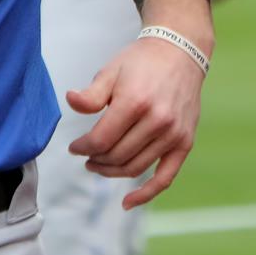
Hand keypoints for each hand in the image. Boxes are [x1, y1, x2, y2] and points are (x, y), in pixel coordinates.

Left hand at [65, 34, 204, 209]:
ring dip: (111, 171)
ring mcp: (173, 133)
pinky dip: (146, 193)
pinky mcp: (185, 142)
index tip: (75, 146)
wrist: (181, 51)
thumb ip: (90, 94)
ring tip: (99, 164)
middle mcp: (157, 120)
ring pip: (134, 167)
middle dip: (95, 158)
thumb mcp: (111, 71)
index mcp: (135, 102)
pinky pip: (165, 177)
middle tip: (87, 154)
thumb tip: (71, 102)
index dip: (82, 147)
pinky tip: (128, 203)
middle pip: (116, 156)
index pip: (101, 140)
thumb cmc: (141, 62)